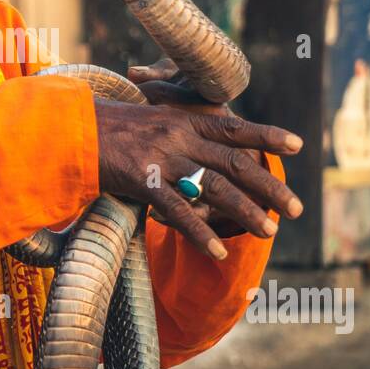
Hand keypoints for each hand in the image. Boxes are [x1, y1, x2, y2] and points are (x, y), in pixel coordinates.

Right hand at [88, 58, 303, 258]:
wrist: (72, 130)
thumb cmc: (111, 127)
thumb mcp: (153, 117)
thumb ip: (183, 129)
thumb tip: (211, 145)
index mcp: (184, 119)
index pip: (235, 127)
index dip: (267, 136)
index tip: (298, 146)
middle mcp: (179, 136)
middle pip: (235, 161)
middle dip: (269, 186)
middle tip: (296, 208)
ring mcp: (163, 159)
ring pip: (214, 187)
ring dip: (245, 212)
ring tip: (269, 232)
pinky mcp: (144, 181)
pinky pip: (178, 211)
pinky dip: (201, 232)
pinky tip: (220, 251)